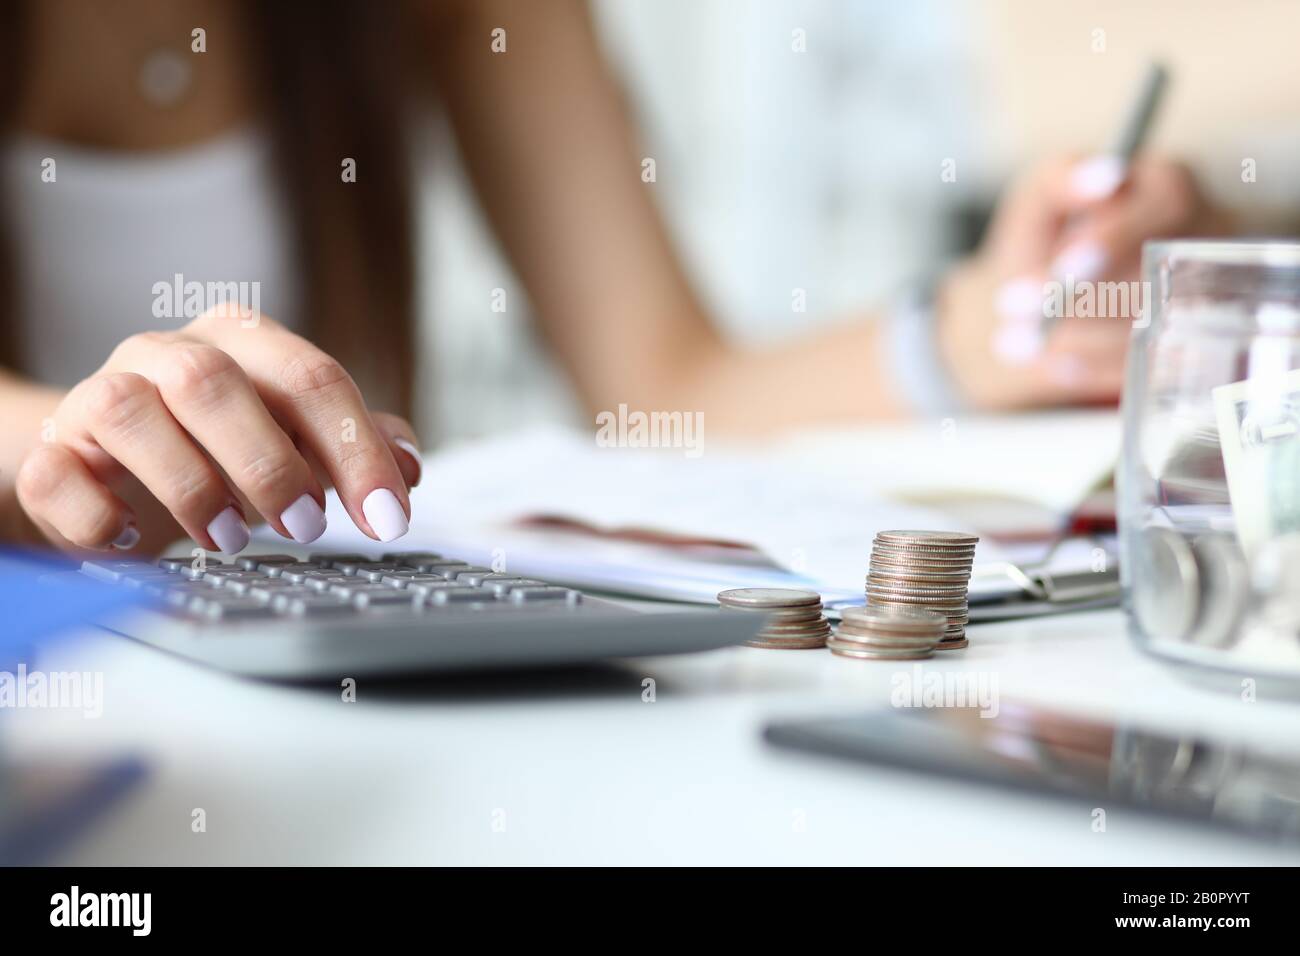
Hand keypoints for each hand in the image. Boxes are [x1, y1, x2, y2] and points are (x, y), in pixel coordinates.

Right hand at [15, 306, 421, 555]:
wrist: (110, 461)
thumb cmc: (220, 447)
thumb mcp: (296, 439)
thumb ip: (355, 444)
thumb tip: (409, 464)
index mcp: (241, 341)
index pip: (310, 378)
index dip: (356, 448)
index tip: (389, 516)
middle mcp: (166, 355)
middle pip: (213, 381)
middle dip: (270, 460)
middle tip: (310, 528)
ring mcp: (98, 397)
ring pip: (130, 410)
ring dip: (189, 480)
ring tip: (232, 539)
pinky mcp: (50, 452)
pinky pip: (56, 471)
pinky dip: (94, 509)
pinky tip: (134, 539)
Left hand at [936, 154, 1229, 410]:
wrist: (1036, 304)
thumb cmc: (1044, 239)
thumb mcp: (1036, 201)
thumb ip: (1061, 179)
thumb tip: (1107, 175)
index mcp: (1170, 188)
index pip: (1170, 200)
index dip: (1118, 236)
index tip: (1064, 268)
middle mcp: (1203, 238)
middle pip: (1163, 269)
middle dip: (1084, 297)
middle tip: (1018, 309)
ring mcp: (1204, 295)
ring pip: (1154, 321)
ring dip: (1079, 337)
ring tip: (1017, 341)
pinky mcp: (1185, 347)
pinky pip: (1150, 362)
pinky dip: (1094, 367)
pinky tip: (1054, 363)